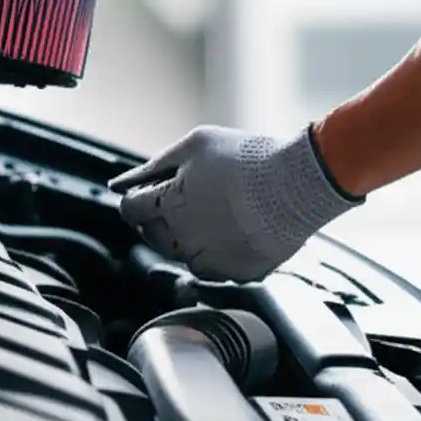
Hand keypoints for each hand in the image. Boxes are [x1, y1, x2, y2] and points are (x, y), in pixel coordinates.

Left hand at [109, 125, 361, 281]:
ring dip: (188, 236)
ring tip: (217, 211)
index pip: (130, 210)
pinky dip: (217, 253)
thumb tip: (120, 183)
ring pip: (182, 255)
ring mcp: (210, 260)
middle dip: (160, 217)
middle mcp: (183, 238)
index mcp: (167, 204)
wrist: (301, 182)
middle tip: (188, 198)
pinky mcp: (236, 274)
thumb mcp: (195, 145)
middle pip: (152, 235)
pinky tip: (234, 230)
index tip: (152, 192)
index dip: (138, 198)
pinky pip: (214, 269)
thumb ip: (154, 166)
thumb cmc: (249, 158)